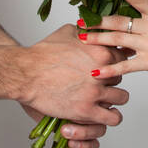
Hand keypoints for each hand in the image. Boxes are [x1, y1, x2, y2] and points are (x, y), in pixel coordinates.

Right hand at [18, 23, 129, 143]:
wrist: (26, 73)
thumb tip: (94, 29)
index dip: (113, 63)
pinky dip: (108, 117)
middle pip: (120, 77)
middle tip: (98, 82)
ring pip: (121, 98)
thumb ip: (87, 31)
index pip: (122, 58)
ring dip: (113, 98)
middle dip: (110, 80)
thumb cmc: (43, 53)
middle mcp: (103, 72)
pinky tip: (100, 113)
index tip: (106, 67)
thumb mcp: (68, 32)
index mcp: (101, 52)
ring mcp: (95, 92)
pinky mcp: (86, 110)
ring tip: (102, 99)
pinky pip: (112, 118)